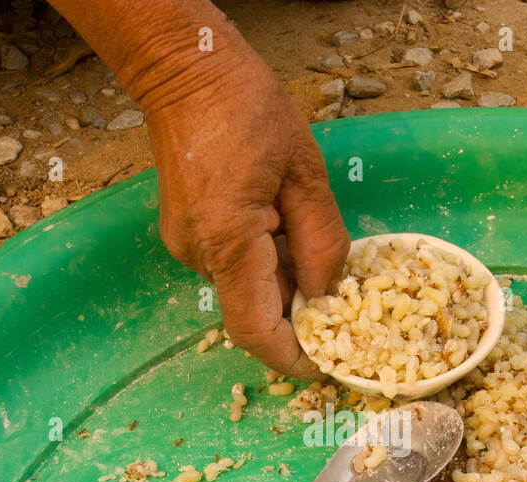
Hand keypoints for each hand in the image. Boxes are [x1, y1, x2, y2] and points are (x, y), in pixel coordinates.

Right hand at [143, 52, 348, 378]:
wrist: (184, 71)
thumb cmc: (245, 108)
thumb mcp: (304, 171)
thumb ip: (321, 242)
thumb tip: (330, 296)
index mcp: (228, 241)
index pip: (256, 331)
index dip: (292, 357)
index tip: (326, 364)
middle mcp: (199, 254)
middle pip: (255, 311)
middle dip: (299, 309)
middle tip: (342, 290)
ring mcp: (188, 246)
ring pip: (247, 287)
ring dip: (284, 278)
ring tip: (306, 229)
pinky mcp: (187, 234)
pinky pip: (234, 264)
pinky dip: (266, 258)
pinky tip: (281, 220)